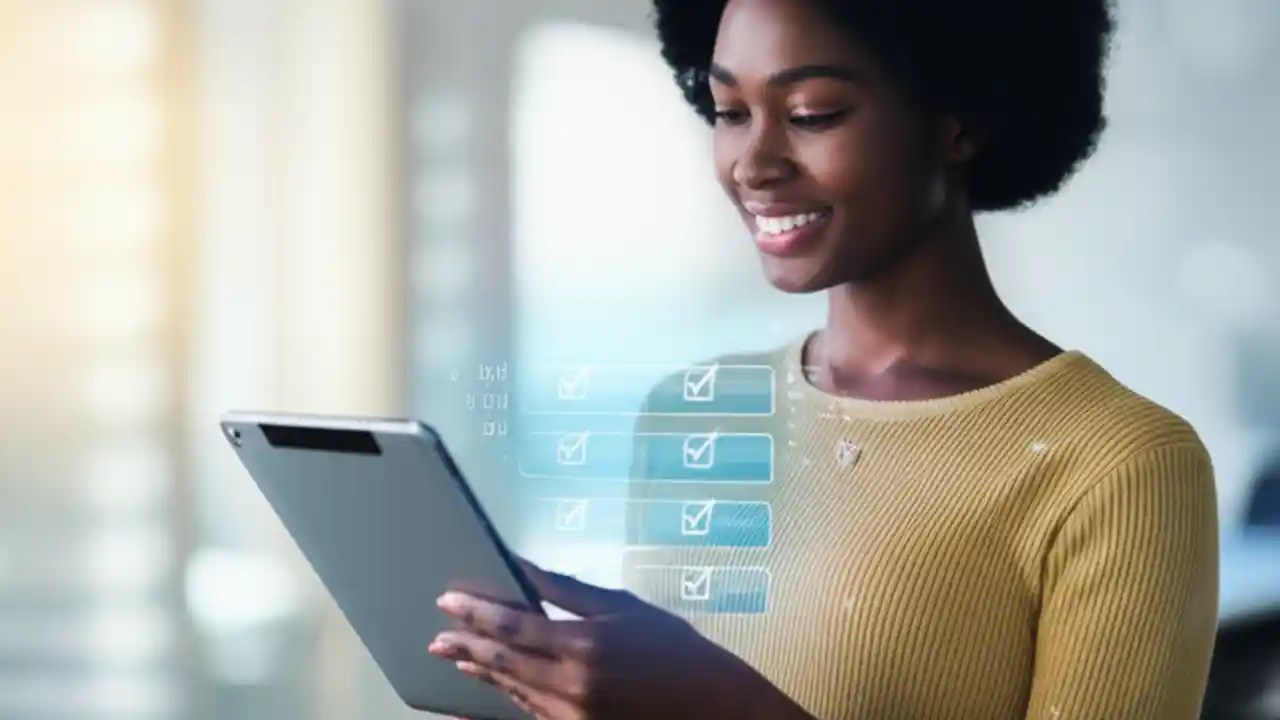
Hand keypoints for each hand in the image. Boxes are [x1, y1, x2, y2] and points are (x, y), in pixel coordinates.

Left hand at [429, 560, 792, 719]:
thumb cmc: (672, 649)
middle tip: (437, 637)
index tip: (446, 599)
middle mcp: (571, 686)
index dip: (475, 612)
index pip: (512, 626)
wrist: (713, 706)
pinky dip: (506, 701)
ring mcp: (572, 717)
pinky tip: (488, 693)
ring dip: (481, 674)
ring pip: (513, 692)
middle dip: (466, 647)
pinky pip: (531, 717)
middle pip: (503, 664)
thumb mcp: (622, 607)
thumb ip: (566, 591)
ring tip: (455, 658)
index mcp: (583, 644)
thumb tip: (521, 566)